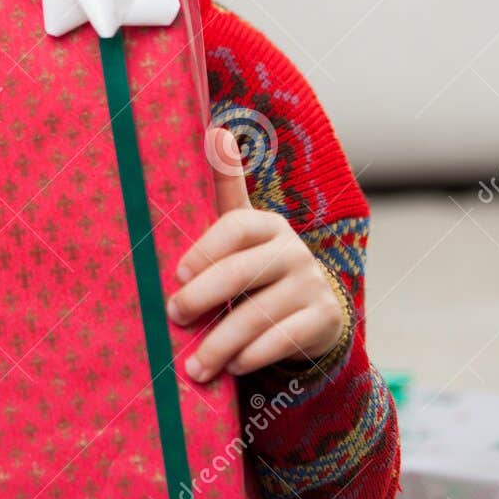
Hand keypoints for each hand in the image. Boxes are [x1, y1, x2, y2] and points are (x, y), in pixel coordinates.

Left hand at [167, 129, 346, 381]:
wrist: (316, 308)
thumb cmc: (258, 264)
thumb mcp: (242, 230)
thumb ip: (225, 187)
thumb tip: (216, 129)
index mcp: (266, 224)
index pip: (235, 225)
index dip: (205, 249)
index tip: (178, 274)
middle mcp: (293, 250)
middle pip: (242, 274)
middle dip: (202, 299)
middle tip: (173, 317)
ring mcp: (312, 285)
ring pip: (259, 315)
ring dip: (221, 344)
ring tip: (193, 366)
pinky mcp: (324, 320)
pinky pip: (283, 341)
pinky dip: (252, 357)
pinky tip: (231, 368)